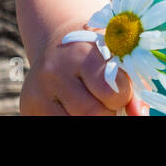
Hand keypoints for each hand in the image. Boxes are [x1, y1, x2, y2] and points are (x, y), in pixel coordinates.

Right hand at [18, 24, 148, 115]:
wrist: (59, 42)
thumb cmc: (98, 52)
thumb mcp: (118, 56)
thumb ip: (133, 85)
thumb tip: (138, 115)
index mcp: (82, 51)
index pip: (109, 88)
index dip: (123, 96)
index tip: (121, 91)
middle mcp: (55, 69)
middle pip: (91, 113)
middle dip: (107, 113)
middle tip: (108, 104)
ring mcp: (38, 89)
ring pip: (74, 122)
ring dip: (91, 119)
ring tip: (93, 106)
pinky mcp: (28, 105)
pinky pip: (57, 124)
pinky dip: (72, 119)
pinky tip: (74, 109)